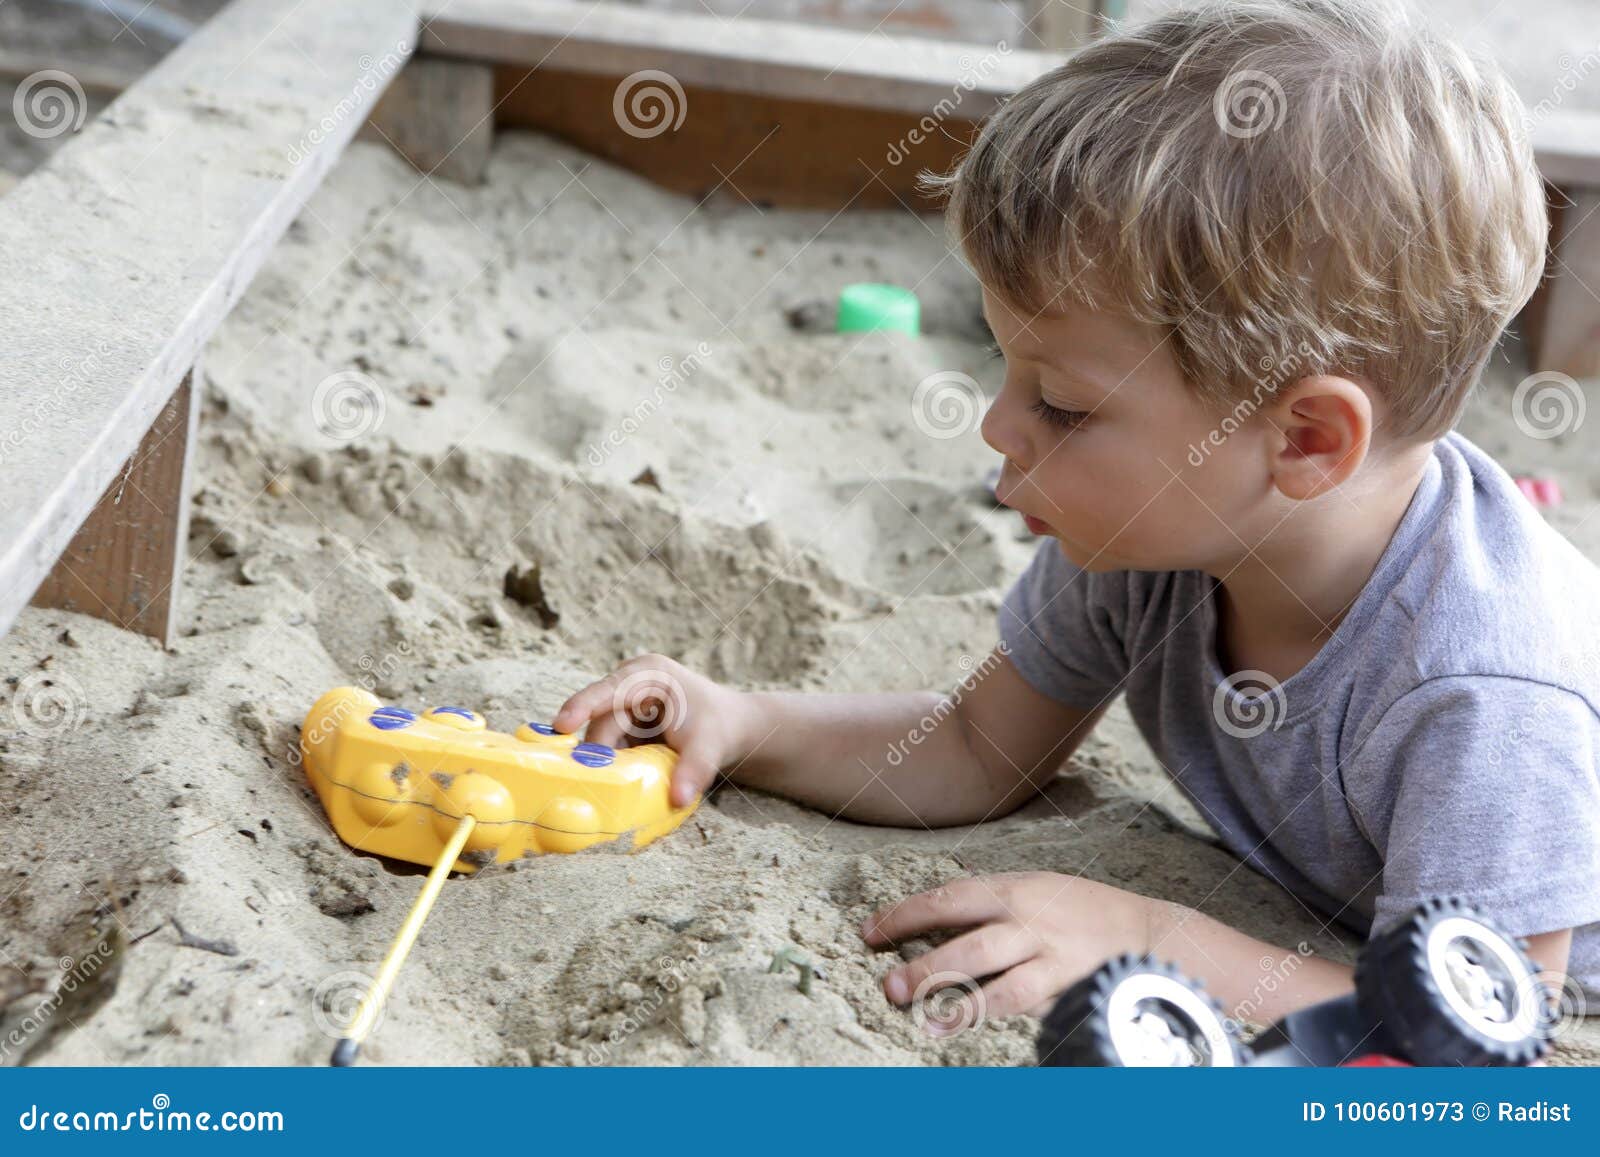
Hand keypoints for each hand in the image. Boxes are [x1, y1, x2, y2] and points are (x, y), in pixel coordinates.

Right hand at [553, 653, 757, 806]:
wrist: (730, 729)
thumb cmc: (719, 727)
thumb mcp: (709, 747)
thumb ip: (694, 771)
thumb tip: (678, 798)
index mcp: (648, 675)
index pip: (608, 690)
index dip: (581, 707)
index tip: (561, 725)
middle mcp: (629, 684)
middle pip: (602, 722)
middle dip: (599, 754)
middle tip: (592, 785)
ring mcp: (623, 704)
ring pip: (602, 739)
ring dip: (607, 764)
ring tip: (611, 788)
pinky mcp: (622, 724)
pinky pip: (609, 748)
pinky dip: (613, 766)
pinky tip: (618, 783)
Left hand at [862, 872, 1158, 1031]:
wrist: (1146, 930)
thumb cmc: (1077, 907)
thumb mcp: (1032, 886)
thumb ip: (987, 901)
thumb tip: (929, 915)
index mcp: (1013, 889)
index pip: (948, 899)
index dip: (905, 916)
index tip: (870, 932)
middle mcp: (1030, 922)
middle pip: (970, 946)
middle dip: (926, 967)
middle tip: (889, 986)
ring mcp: (1053, 960)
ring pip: (1001, 986)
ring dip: (960, 1006)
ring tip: (926, 1020)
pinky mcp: (1071, 991)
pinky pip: (1030, 1008)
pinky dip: (1000, 1018)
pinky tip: (973, 1027)